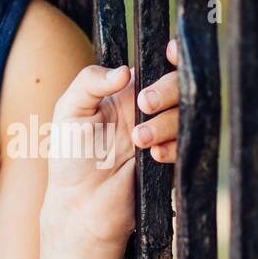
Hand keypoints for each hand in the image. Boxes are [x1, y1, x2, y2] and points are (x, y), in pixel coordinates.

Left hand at [39, 38, 181, 256]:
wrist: (82, 205)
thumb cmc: (71, 157)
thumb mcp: (69, 111)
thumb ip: (90, 81)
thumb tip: (125, 70)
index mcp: (125, 91)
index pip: (157, 64)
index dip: (172, 55)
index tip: (170, 53)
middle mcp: (147, 109)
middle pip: (178, 84)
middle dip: (166, 90)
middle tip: (143, 104)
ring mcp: (162, 134)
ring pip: (186, 114)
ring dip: (166, 123)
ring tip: (138, 141)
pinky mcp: (172, 160)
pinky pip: (188, 145)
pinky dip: (173, 147)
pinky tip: (153, 157)